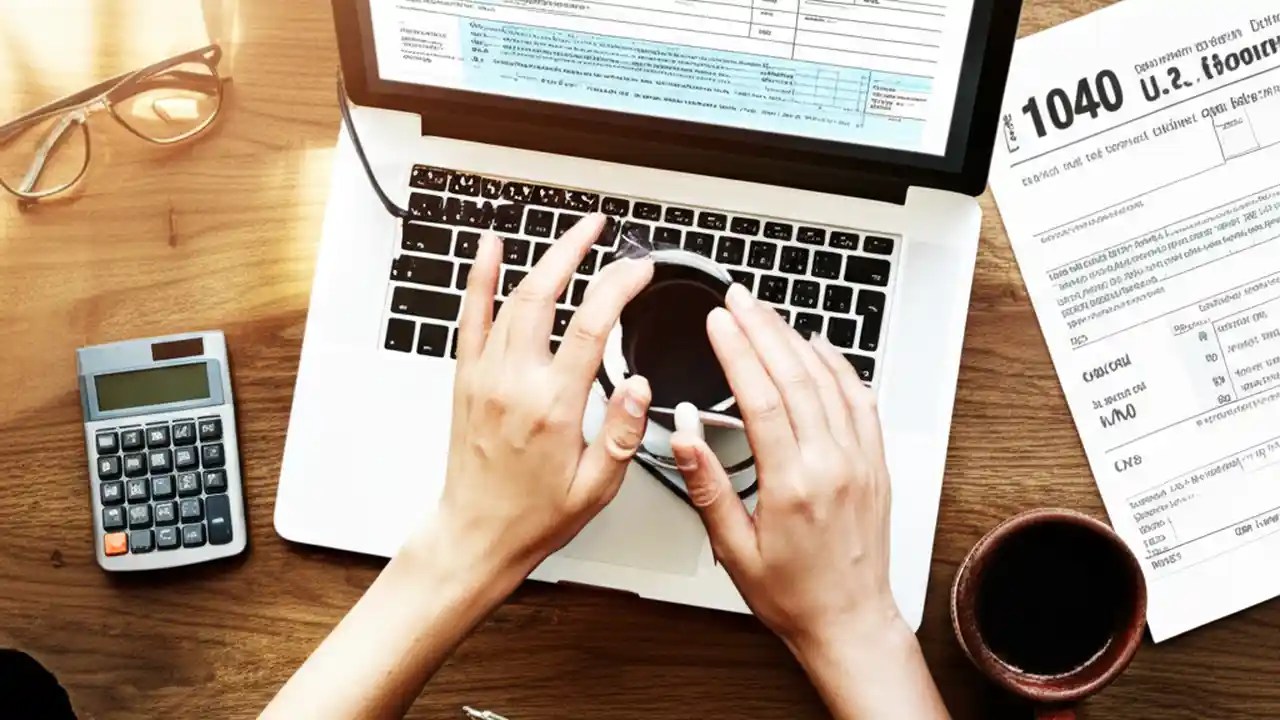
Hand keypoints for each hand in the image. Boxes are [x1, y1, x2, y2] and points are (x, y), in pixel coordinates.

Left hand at [439, 214, 654, 573]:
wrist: (475, 535)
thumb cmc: (534, 515)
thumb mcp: (596, 487)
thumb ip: (622, 432)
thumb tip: (640, 385)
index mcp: (554, 407)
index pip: (592, 325)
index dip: (619, 286)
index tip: (640, 269)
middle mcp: (514, 383)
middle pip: (545, 294)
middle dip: (575, 249)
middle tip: (600, 227)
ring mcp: (485, 376)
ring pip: (512, 299)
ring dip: (541, 259)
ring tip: (570, 236)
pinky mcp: (466, 378)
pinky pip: (470, 316)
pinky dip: (479, 277)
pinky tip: (488, 249)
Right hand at [670, 283, 899, 651]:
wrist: (850, 621)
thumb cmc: (793, 593)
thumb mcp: (734, 548)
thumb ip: (707, 486)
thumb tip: (684, 433)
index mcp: (792, 484)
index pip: (760, 397)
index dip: (736, 350)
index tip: (718, 322)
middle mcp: (833, 465)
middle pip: (795, 375)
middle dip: (763, 329)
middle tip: (739, 300)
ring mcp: (860, 460)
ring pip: (829, 380)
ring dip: (796, 339)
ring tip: (768, 314)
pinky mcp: (875, 463)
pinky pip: (861, 400)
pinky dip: (839, 366)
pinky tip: (819, 349)